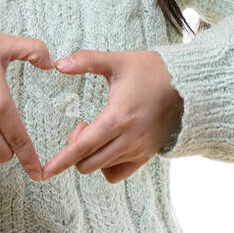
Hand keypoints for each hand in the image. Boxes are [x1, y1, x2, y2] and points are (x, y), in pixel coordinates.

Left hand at [40, 49, 183, 183]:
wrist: (188, 84)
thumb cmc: (151, 70)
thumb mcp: (118, 61)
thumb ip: (87, 60)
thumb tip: (58, 64)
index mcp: (118, 117)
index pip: (83, 146)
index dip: (62, 160)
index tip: (46, 171)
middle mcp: (129, 139)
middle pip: (89, 162)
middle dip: (75, 151)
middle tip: (81, 127)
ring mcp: (140, 149)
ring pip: (103, 168)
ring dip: (91, 156)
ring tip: (97, 131)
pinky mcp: (147, 154)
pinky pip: (119, 173)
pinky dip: (107, 166)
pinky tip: (108, 147)